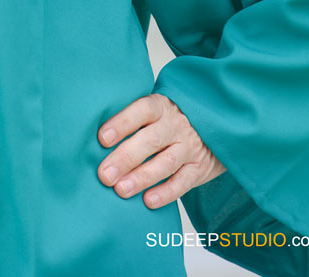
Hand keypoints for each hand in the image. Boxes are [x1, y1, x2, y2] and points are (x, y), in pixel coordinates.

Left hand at [97, 93, 224, 208]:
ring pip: (165, 163)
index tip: (102, 138)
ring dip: (142, 177)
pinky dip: (166, 193)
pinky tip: (148, 201)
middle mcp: (176, 125)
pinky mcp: (199, 168)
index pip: (141, 110)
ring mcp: (189, 146)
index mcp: (161, 106)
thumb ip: (133, 120)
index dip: (122, 122)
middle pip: (150, 140)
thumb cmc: (169, 120)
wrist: (214, 123)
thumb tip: (95, 139)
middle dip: (125, 158)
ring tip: (121, 190)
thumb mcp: (156, 110)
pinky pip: (183, 182)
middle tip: (104, 174)